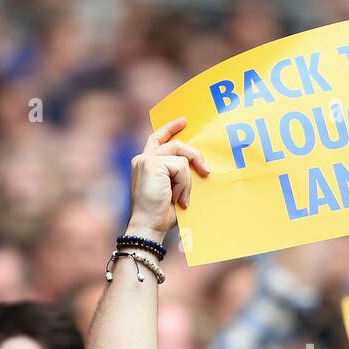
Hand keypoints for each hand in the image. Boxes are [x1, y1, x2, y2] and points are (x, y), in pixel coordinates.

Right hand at [126, 118, 210, 239]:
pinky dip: (184, 184)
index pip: (157, 138)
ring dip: (187, 180)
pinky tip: (178, 198)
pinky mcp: (152, 164)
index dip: (170, 128)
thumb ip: (178, 174)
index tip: (184, 122)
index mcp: (145, 163)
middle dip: (194, 156)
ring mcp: (146, 160)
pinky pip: (180, 166)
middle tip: (206, 171)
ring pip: (180, 157)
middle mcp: (143, 159)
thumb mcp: (173, 189)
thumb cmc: (161, 214)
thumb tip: (200, 166)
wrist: (149, 226)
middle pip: (176, 145)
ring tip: (182, 198)